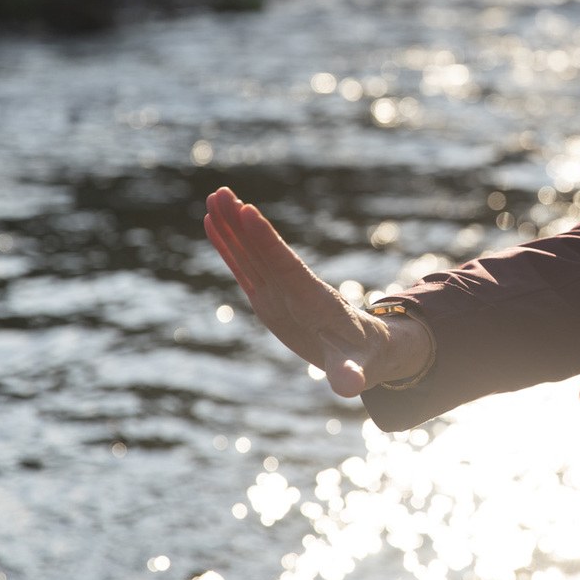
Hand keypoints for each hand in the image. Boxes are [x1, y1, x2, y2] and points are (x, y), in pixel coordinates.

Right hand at [203, 187, 428, 396]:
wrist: (367, 349)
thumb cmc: (363, 360)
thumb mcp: (358, 371)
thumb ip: (351, 376)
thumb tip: (351, 386)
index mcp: (313, 301)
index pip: (287, 267)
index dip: (267, 242)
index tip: (248, 212)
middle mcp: (294, 289)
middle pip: (264, 253)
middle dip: (243, 225)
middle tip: (221, 193)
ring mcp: (280, 291)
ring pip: (252, 254)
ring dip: (232, 227)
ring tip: (214, 196)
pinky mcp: (269, 296)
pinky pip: (245, 268)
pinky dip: (229, 248)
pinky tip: (212, 224)